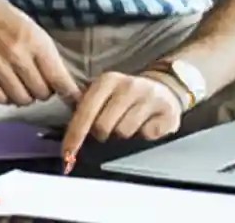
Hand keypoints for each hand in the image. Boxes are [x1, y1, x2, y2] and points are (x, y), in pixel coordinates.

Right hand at [0, 0, 80, 106]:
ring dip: (24, 95)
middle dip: (43, 91)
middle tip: (36, 81)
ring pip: (21, 99)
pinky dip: (4, 97)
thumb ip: (51, 61)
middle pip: (41, 93)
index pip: (59, 79)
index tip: (73, 100)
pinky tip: (4, 85)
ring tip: (21, 83)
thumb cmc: (14, 25)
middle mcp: (16, 54)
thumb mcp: (38, 35)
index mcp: (36, 42)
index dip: (69, 94)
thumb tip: (69, 92)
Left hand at [62, 71, 182, 165]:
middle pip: (103, 127)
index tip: (66, 153)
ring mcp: (150, 97)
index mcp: (107, 81)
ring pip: (125, 133)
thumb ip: (86, 109)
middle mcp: (128, 86)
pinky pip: (148, 135)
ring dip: (125, 135)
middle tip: (110, 128)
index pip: (85, 112)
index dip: (74, 135)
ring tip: (131, 123)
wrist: (164, 89)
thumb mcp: (105, 94)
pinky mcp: (168, 112)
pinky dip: (145, 135)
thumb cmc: (126, 97)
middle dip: (102, 134)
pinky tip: (147, 124)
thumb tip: (67, 138)